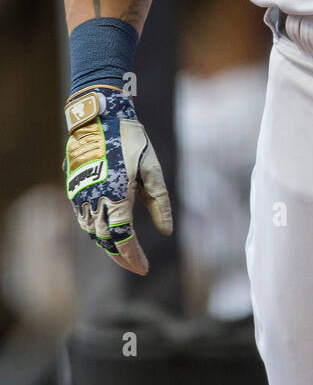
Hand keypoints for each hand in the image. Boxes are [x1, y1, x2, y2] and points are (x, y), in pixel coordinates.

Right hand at [64, 86, 172, 274]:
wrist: (99, 115)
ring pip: (92, 230)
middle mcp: (93, 198)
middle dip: (121, 255)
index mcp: (115, 195)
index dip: (133, 257)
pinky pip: (83, 217)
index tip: (144, 269)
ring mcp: (80, 193)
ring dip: (107, 244)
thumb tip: (167, 231)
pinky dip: (96, 229)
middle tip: (137, 266)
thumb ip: (160, 202)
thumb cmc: (131, 139)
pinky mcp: (73, 187)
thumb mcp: (152, 169)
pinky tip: (108, 231)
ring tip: (125, 252)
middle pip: (105, 239)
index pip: (122, 238)